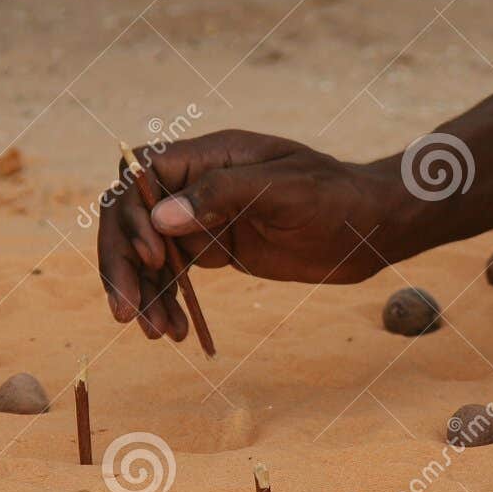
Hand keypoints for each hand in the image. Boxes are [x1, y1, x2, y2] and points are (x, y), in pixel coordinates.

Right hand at [96, 130, 405, 339]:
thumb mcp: (284, 190)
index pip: (140, 176)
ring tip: (154, 334)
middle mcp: (196, 185)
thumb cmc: (334, 197)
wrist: (369, 228)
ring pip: (148, 253)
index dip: (131, 215)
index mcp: (208, 157)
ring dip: (143, 292)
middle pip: (132, 218)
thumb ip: (223, 195)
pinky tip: (173, 332)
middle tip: (125, 312)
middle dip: (123, 264)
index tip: (152, 257)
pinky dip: (166, 302)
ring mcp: (202, 218)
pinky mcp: (213, 249)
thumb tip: (160, 217)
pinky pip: (172, 275)